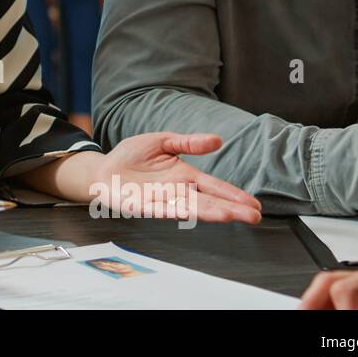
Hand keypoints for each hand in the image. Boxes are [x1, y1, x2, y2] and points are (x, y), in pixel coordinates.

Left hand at [54, 133, 261, 222]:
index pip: (214, 186)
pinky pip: (160, 209)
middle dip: (230, 208)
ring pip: (188, 207)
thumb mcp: (163, 141)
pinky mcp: (141, 206)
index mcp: (184, 175)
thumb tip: (216, 140)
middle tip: (253, 216)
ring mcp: (160, 200)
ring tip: (229, 216)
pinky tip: (190, 213)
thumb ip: (188, 143)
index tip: (253, 204)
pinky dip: (175, 210)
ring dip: (208, 212)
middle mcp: (176, 190)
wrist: (103, 168)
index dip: (233, 194)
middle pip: (207, 200)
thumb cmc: (133, 155)